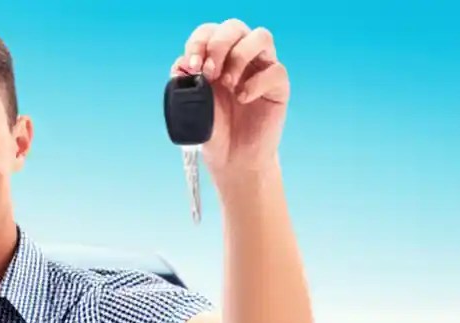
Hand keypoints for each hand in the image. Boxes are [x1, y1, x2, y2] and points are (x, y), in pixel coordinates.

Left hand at [172, 19, 288, 176]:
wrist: (232, 159)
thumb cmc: (214, 129)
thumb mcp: (193, 106)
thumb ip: (185, 84)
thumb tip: (181, 66)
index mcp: (217, 57)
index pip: (210, 31)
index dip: (199, 43)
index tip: (192, 66)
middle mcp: (240, 57)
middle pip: (235, 27)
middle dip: (218, 45)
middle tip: (209, 73)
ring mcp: (261, 69)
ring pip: (261, 37)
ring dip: (239, 55)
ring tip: (227, 84)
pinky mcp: (278, 86)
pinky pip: (275, 70)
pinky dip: (256, 82)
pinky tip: (243, 99)